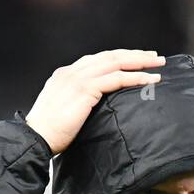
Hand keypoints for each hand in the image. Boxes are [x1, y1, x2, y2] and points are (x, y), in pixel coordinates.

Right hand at [24, 49, 164, 153]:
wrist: (35, 138)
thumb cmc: (51, 132)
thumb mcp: (66, 110)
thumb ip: (81, 102)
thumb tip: (99, 107)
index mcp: (66, 75)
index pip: (99, 60)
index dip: (121, 57)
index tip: (139, 59)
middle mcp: (71, 72)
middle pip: (110, 56)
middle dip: (135, 55)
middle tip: (156, 56)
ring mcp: (77, 79)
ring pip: (115, 63)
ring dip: (139, 63)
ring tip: (158, 64)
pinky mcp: (84, 90)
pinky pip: (115, 79)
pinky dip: (134, 78)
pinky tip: (149, 80)